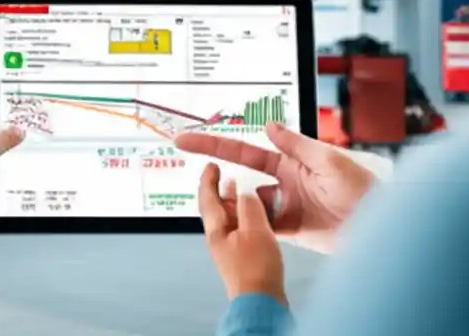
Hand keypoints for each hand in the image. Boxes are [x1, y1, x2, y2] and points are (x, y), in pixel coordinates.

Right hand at [175, 121, 374, 252]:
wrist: (379, 226)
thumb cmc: (362, 188)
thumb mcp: (328, 159)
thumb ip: (296, 144)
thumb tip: (270, 125)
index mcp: (288, 163)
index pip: (243, 152)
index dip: (213, 146)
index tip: (186, 140)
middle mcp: (282, 184)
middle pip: (239, 181)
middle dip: (218, 182)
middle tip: (199, 182)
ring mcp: (284, 209)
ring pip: (246, 208)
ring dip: (234, 209)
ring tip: (226, 211)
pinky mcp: (290, 231)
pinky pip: (261, 229)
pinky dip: (250, 229)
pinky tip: (244, 228)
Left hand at [198, 163, 286, 305]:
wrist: (261, 303)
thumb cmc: (255, 270)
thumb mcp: (255, 230)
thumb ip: (250, 206)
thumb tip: (245, 191)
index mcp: (216, 229)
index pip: (207, 198)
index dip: (208, 179)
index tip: (210, 164)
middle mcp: (220, 238)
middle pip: (216, 207)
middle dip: (220, 189)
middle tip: (226, 173)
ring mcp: (231, 248)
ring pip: (229, 218)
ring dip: (234, 202)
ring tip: (243, 190)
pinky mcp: (243, 257)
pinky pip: (242, 230)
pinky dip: (247, 217)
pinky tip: (259, 217)